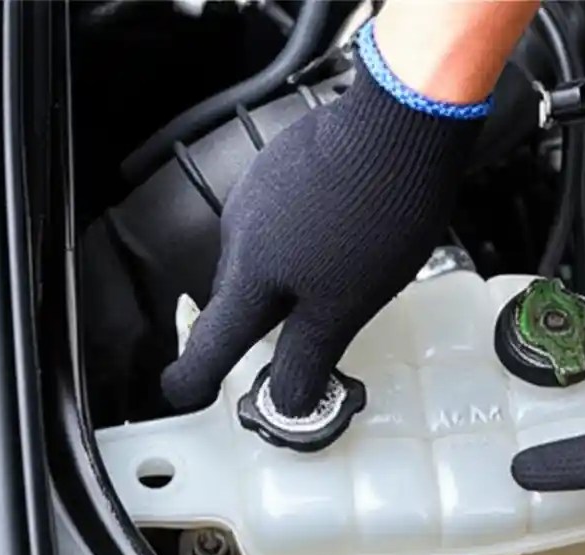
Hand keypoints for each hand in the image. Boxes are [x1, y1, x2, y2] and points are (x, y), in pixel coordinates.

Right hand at [159, 20, 486, 415]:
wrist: (399, 121)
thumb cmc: (376, 214)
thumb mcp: (346, 305)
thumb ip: (309, 356)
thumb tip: (287, 403)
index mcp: (250, 276)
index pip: (209, 344)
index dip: (193, 378)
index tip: (185, 393)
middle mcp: (240, 233)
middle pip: (235, 300)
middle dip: (257, 326)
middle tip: (296, 342)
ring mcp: (258, 193)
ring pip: (260, 257)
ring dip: (286, 279)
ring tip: (338, 279)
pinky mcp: (281, 166)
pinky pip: (279, 219)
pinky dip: (301, 240)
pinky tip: (341, 235)